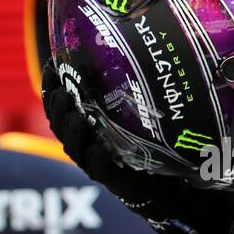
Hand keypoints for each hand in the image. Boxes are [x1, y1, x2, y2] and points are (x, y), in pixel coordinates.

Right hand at [41, 61, 233, 233]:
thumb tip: (143, 42)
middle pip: (64, 126)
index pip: (65, 103)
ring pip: (79, 150)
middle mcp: (94, 145)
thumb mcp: (149, 111)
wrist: (182, 191)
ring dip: (73, 133)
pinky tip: (99, 151)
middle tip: (60, 89)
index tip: (51, 65)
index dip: (53, 86)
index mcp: (95, 125)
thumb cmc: (163, 144)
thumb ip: (139, 86)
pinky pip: (106, 175)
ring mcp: (106, 166)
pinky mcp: (122, 185)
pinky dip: (100, 163)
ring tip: (73, 116)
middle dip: (57, 107)